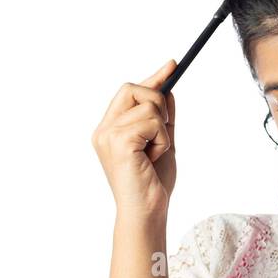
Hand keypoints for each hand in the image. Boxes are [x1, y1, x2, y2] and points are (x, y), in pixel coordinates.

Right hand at [91, 59, 178, 220]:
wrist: (148, 212)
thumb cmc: (153, 184)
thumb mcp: (162, 143)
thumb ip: (162, 118)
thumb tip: (168, 89)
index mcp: (110, 129)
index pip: (129, 92)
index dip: (152, 78)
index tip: (173, 64)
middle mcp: (103, 129)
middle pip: (134, 88)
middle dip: (158, 103)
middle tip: (162, 133)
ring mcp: (108, 134)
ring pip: (149, 106)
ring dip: (163, 131)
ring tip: (155, 154)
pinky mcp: (118, 141)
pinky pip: (153, 122)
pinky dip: (162, 140)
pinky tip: (154, 158)